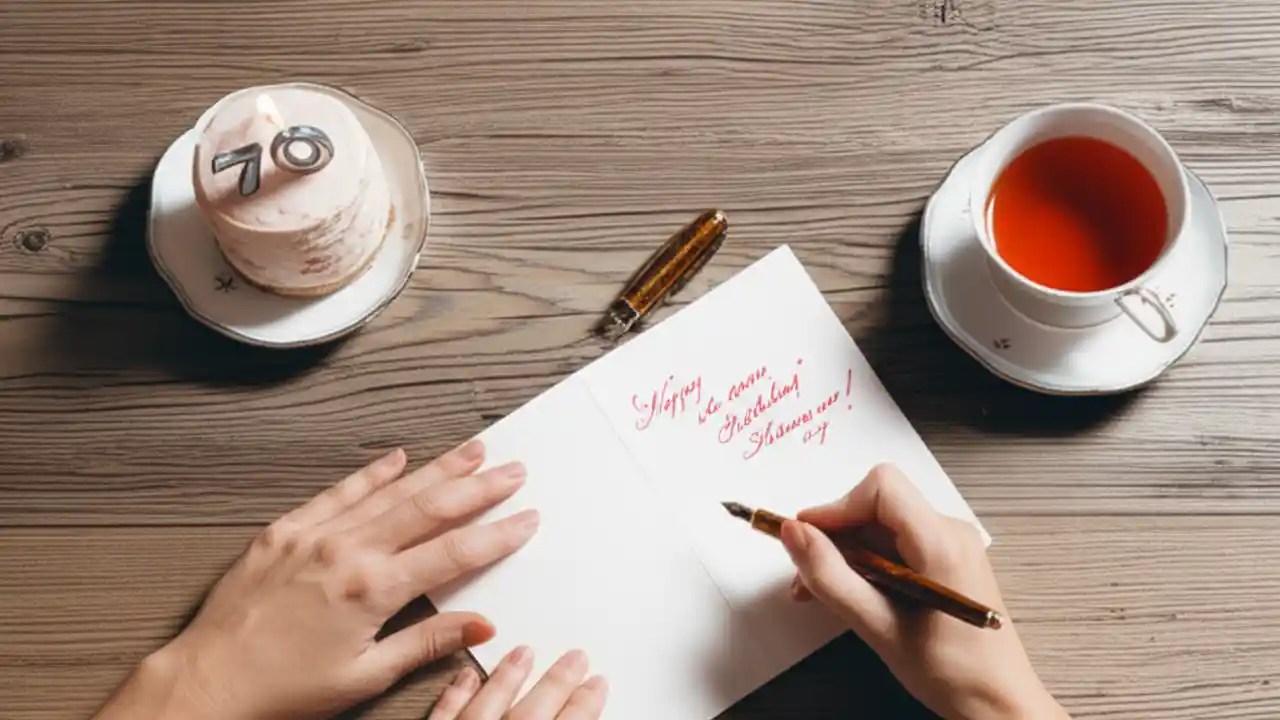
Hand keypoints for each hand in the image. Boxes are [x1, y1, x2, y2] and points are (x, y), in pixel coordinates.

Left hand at [93, 440, 538, 719]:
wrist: (208, 681)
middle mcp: (347, 552)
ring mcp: (314, 536)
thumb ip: (425, 643)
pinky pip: (338, 493)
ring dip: (436, 470)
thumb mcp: (364, 677)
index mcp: (372, 590)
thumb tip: (480, 626)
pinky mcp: (285, 531)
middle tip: (512, 470)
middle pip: (429, 509)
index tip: (525, 518)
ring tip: (471, 451)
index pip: (453, 553)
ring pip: (390, 493)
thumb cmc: (282, 689)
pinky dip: (370, 474)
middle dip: (477, 487)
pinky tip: (397, 458)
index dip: (496, 534)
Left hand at [427, 648, 607, 719]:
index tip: (598, 682)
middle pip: (531, 715)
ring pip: (485, 708)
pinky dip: (455, 696)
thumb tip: (577, 711)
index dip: (584, 706)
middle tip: (576, 657)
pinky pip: (441, 718)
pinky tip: (465, 675)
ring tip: (523, 651)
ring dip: (506, 678)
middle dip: (556, 683)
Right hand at [780, 464, 1069, 719]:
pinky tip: (849, 594)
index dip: (836, 508)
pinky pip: (895, 546)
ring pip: (880, 527)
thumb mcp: (879, 627)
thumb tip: (793, 533)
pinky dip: (865, 565)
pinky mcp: (945, 561)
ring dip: (845, 554)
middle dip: (834, 536)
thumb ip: (831, 577)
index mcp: (942, 542)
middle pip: (876, 507)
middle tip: (805, 576)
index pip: (881, 488)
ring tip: (819, 592)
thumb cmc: (953, 672)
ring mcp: (950, 545)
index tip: (804, 538)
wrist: (998, 703)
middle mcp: (950, 532)